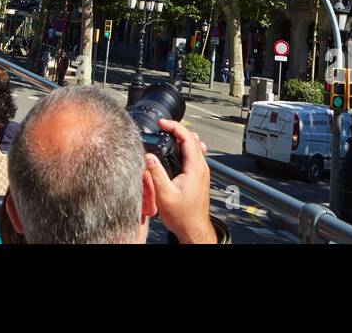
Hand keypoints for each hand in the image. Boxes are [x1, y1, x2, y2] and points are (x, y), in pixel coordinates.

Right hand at [145, 119, 215, 243]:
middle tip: (162, 127)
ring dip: (182, 137)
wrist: (193, 229)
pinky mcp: (199, 176)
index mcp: (195, 168)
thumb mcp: (165, 194)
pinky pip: (195, 155)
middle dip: (177, 129)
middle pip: (192, 139)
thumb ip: (156, 173)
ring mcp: (202, 172)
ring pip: (195, 146)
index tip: (162, 123)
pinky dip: (185, 147)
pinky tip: (177, 150)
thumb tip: (149, 156)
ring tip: (168, 134)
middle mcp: (201, 168)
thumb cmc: (183, 216)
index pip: (188, 138)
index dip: (174, 126)